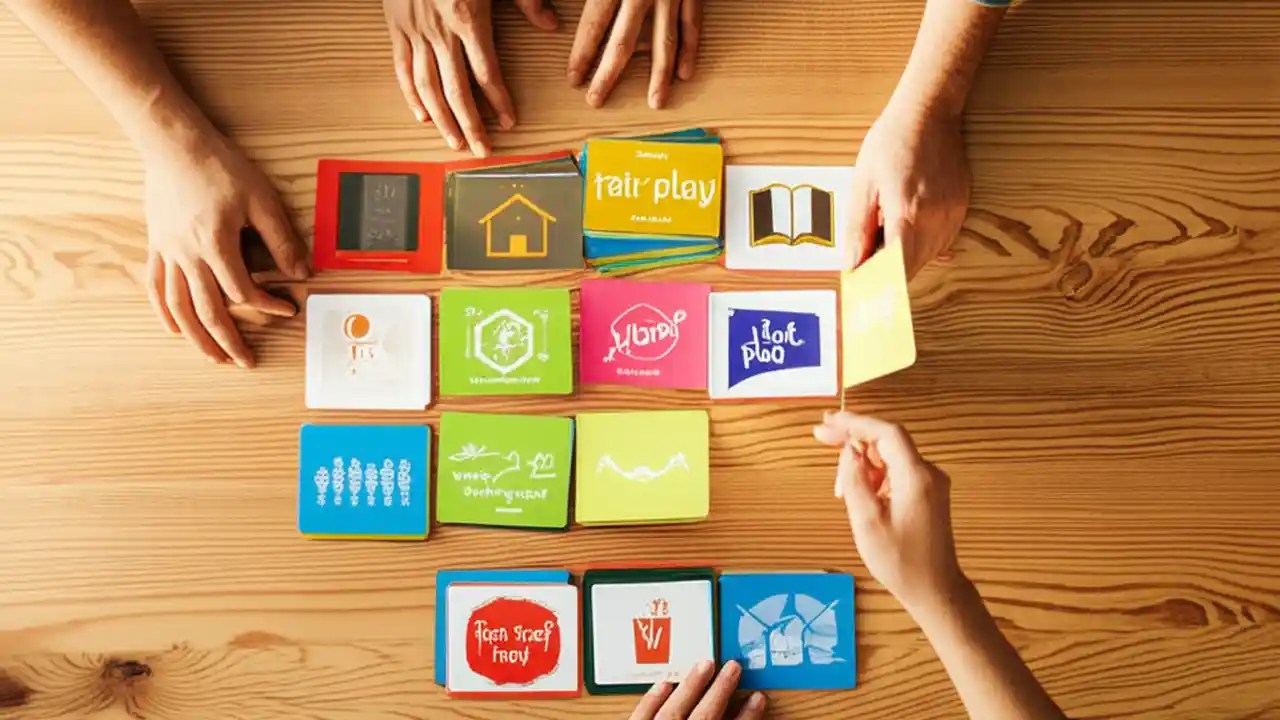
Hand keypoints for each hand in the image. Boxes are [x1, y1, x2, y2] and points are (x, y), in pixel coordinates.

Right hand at [142, 128, 305, 367]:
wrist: (174, 144)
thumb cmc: (219, 167)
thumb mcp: (261, 199)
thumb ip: (281, 239)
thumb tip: (301, 272)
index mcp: (216, 244)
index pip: (244, 291)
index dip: (268, 305)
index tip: (287, 309)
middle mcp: (188, 254)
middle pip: (209, 310)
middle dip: (230, 340)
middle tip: (245, 361)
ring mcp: (168, 252)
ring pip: (179, 306)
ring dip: (196, 337)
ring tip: (212, 357)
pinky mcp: (156, 245)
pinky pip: (156, 286)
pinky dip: (164, 311)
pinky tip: (174, 328)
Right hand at [383, 0, 557, 155]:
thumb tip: (550, 25)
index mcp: (468, 17)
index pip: (487, 72)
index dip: (499, 100)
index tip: (509, 122)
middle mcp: (439, 30)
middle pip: (456, 88)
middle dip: (470, 123)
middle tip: (482, 150)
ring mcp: (414, 30)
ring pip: (427, 85)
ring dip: (442, 118)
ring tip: (454, 141)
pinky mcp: (395, 27)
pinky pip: (402, 68)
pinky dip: (411, 94)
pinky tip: (422, 115)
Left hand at [569, 0, 703, 108]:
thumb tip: (553, 16)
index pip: (594, 25)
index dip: (582, 54)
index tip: (574, 79)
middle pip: (622, 42)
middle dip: (608, 75)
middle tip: (596, 100)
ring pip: (664, 41)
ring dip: (659, 75)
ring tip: (655, 102)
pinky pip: (691, 25)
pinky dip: (689, 50)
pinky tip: (684, 74)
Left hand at [629, 661, 765, 719]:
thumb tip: (741, 713)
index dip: (748, 715)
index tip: (758, 698)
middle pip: (705, 715)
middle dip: (721, 690)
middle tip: (734, 667)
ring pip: (674, 710)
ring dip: (691, 686)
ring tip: (704, 665)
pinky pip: (641, 716)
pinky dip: (652, 699)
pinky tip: (663, 684)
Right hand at [813, 413, 964, 613]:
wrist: (935, 589)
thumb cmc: (901, 562)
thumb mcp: (867, 523)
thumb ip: (855, 481)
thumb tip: (848, 451)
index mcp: (916, 477)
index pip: (886, 433)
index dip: (855, 423)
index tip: (827, 423)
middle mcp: (928, 473)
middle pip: (887, 441)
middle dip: (854, 438)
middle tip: (821, 436)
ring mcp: (930, 483)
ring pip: (889, 456)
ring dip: (862, 463)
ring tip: (841, 489)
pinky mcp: (926, 493)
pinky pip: (895, 471)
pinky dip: (874, 475)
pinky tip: (859, 493)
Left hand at [848, 98, 970, 277]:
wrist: (928, 112)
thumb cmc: (890, 142)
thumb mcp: (863, 183)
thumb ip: (857, 228)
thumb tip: (852, 264)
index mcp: (906, 210)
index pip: (896, 266)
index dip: (880, 283)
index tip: (864, 291)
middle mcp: (935, 217)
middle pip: (913, 267)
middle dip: (889, 273)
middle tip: (867, 265)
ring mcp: (953, 213)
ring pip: (929, 258)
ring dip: (906, 259)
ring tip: (885, 239)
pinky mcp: (962, 208)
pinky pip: (943, 242)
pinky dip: (923, 246)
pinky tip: (907, 231)